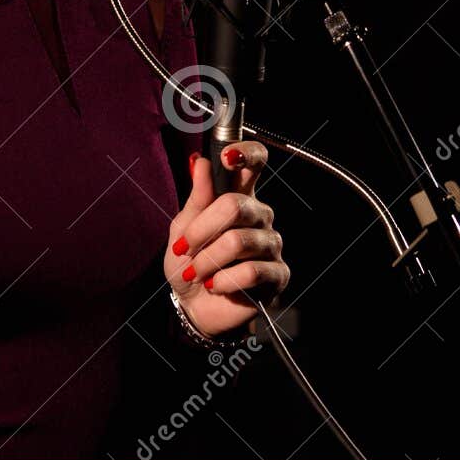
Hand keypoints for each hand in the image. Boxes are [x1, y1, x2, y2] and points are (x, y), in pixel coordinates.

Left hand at [163, 140, 288, 338]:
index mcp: (239, 196)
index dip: (246, 154)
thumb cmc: (188, 263)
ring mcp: (271, 243)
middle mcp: (259, 215)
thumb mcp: (182, 229)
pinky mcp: (278, 274)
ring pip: (238, 241)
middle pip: (235, 205)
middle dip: (201, 230)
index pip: (256, 162)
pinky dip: (224, 280)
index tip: (226, 157)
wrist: (193, 306)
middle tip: (183, 249)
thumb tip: (200, 162)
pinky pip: (252, 271)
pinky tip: (216, 286)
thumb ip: (196, 198)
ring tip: (197, 274)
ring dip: (207, 261)